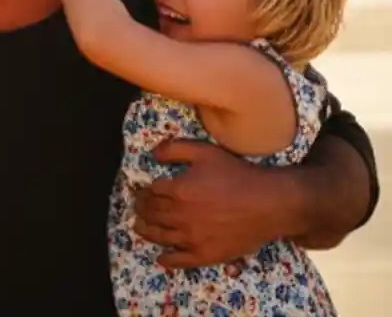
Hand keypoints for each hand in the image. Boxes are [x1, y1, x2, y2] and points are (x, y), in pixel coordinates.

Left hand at [133, 139, 297, 268]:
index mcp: (177, 191)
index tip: (142, 192)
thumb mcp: (205, 152)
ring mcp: (191, 238)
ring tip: (140, 227)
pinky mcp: (205, 254)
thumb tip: (153, 154)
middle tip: (138, 208)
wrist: (270, 204)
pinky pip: (179, 260)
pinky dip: (166, 259)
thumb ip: (175, 149)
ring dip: (145, 231)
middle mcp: (179, 216)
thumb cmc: (237, 175)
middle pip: (151, 214)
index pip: (149, 192)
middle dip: (141, 210)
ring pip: (159, 236)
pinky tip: (161, 257)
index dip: (143, 191)